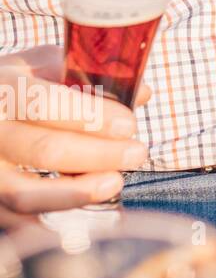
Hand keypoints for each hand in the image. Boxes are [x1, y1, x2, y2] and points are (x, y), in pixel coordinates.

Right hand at [0, 45, 150, 228]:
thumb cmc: (19, 84)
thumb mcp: (44, 66)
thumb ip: (90, 76)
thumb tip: (141, 92)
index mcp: (3, 87)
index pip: (45, 104)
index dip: (90, 116)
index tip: (128, 125)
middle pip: (43, 149)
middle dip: (98, 154)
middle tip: (136, 153)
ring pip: (24, 192)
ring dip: (77, 191)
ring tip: (115, 182)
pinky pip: (21, 211)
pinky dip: (58, 206)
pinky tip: (90, 196)